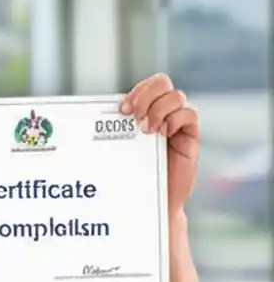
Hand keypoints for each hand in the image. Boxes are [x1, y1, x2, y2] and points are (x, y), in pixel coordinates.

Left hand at [121, 72, 199, 215]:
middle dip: (146, 95)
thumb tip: (90, 117)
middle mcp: (163, 112)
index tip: (122, 109)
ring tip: (147, 130)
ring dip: (159, 109)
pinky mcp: (190, 135)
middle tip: (134, 115)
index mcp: (145, 110)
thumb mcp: (119, 147)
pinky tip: (163, 134)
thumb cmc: (132, 174)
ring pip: (176, 96)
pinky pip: (190, 114)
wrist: (153, 199)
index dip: (138, 90)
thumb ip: (112, 129)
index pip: (149, 84)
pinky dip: (175, 119)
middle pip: (163, 82)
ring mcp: (177, 122)